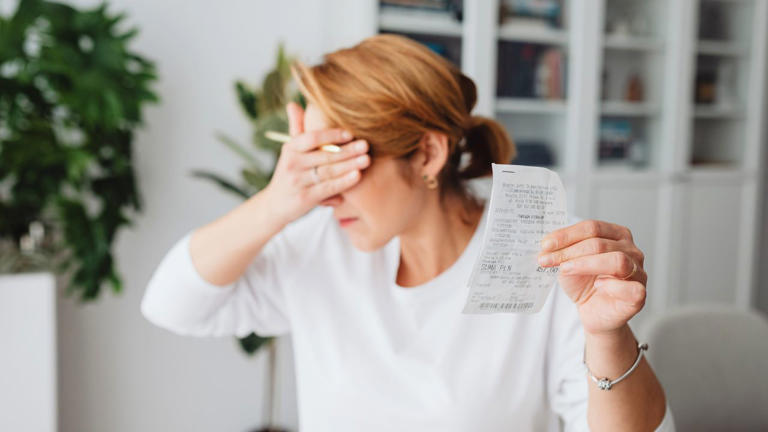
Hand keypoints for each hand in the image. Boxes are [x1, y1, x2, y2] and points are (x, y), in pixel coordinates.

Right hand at [263, 102, 369, 224]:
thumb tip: (293, 104)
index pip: (311, 138)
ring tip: (366, 159)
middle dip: (347, 150)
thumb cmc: (290, 173)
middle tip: (366, 145)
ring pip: (328, 171)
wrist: (275, 205)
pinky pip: (328, 188)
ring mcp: (298, 182)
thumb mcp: (289, 151)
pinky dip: (344, 182)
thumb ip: (296, 128)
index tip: (350, 133)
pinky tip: (357, 176)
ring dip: (349, 165)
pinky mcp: (305, 198)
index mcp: (290, 148)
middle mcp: (292, 163)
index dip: (331, 135)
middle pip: (324, 155)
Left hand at [538, 220, 646, 336]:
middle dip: (570, 251)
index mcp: (617, 235)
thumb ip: (562, 251)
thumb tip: (547, 245)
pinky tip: (598, 285)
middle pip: (600, 244)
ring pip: (617, 261)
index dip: (567, 235)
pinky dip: (612, 285)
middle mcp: (631, 250)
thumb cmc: (584, 284)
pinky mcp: (639, 294)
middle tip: (546, 259)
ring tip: (565, 270)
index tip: (545, 244)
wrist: (592, 311)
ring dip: (585, 264)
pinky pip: (630, 287)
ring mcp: (639, 272)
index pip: (593, 227)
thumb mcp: (568, 263)